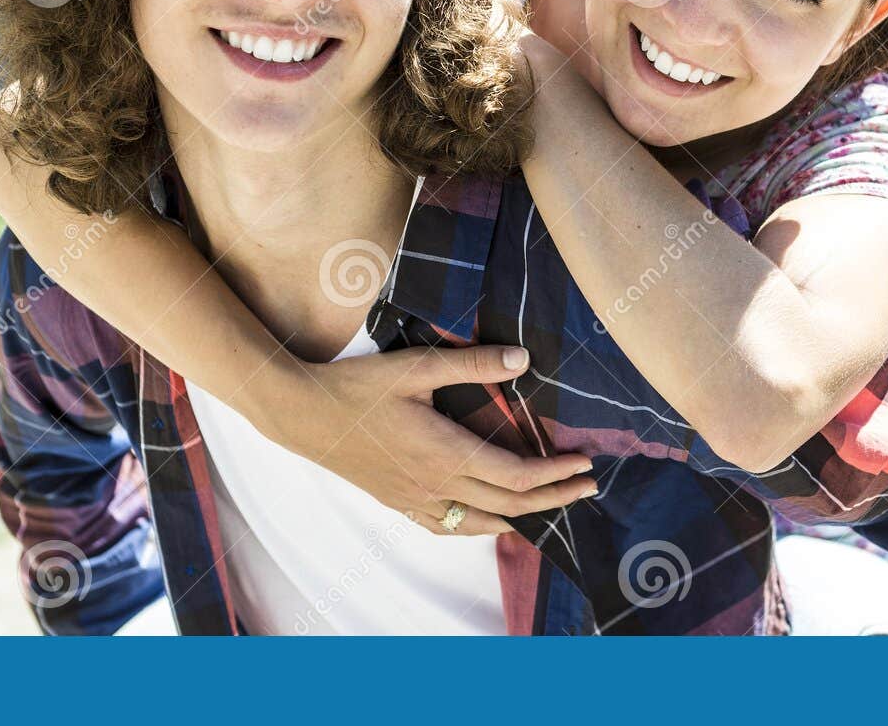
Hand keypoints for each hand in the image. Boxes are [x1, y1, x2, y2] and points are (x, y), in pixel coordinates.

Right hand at [263, 345, 597, 534]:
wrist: (301, 415)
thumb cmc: (356, 388)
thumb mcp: (416, 367)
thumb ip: (472, 364)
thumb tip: (523, 359)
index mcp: (446, 455)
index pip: (517, 476)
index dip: (556, 474)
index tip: (584, 463)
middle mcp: (435, 486)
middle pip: (509, 505)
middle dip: (554, 498)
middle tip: (587, 486)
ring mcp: (415, 500)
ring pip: (481, 523)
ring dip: (522, 516)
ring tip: (549, 504)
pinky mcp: (398, 502)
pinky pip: (449, 528)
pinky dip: (479, 527)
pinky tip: (487, 519)